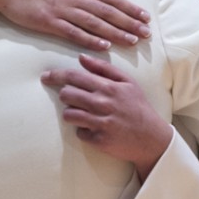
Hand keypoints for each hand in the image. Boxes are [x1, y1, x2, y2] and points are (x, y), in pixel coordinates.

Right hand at [0, 0, 151, 50]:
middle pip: (106, 12)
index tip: (144, 17)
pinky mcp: (48, 22)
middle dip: (128, 23)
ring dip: (115, 33)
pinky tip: (103, 46)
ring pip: (94, 24)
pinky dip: (89, 40)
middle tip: (145, 33)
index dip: (129, 8)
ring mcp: (61, 10)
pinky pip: (73, 33)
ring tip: (132, 41)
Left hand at [41, 54, 173, 180]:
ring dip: (71, 113)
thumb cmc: (138, 107)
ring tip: (82, 113)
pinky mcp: (99, 140)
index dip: (56, 75)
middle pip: (67, 95)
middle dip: (64, 95)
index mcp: (108, 87)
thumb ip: (103, 68)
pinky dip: (83, 130)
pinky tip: (94, 128)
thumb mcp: (127, 83)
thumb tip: (81, 57)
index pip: (74, 77)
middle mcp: (103, 104)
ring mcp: (100, 123)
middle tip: (71, 98)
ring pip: (69, 115)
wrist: (152, 138)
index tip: (46, 77)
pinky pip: (79, 132)